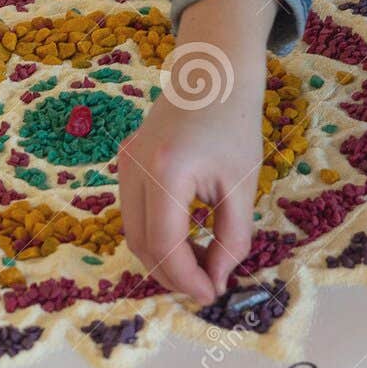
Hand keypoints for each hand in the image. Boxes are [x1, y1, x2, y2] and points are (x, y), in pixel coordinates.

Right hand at [119, 0, 277, 302]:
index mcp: (167, 172)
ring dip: (161, 258)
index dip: (186, 279)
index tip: (211, 295)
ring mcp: (124, 165)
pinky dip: (155, 236)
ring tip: (198, 267)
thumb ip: (231, 238)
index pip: (166, 245)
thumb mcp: (242, 186)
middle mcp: (135, 169)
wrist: (213, 73)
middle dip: (171, 275)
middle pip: (141, 244)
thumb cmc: (235, 123)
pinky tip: (185, 242)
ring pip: (132, 232)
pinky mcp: (125, 163)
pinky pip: (133, 213)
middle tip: (206, 287)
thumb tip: (217, 279)